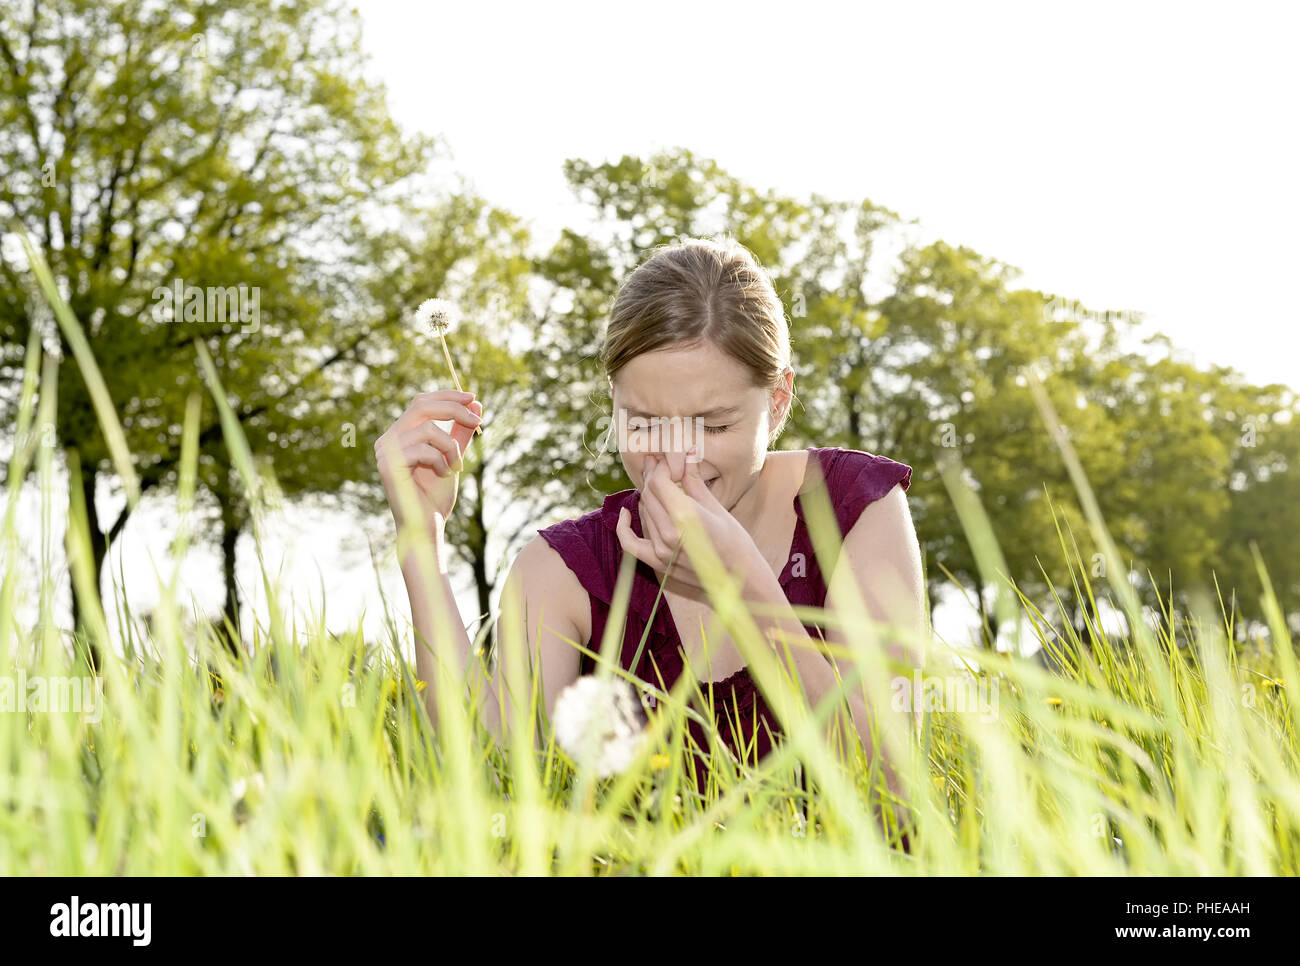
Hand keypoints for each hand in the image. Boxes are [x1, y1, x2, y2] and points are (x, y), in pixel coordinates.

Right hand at [374, 388, 482, 533]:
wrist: (428, 526)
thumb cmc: (436, 495)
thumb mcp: (453, 456)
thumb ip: (461, 431)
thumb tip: (476, 403)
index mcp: (400, 434)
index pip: (422, 402)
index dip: (447, 396)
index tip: (473, 398)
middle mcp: (388, 439)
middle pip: (421, 406)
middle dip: (454, 409)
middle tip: (477, 421)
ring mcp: (385, 451)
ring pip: (428, 429)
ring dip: (451, 447)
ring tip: (456, 467)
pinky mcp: (389, 465)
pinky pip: (424, 450)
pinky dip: (441, 461)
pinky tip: (443, 475)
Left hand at [615, 452, 764, 603]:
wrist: (741, 581)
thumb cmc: (736, 542)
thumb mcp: (717, 508)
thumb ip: (694, 481)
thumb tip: (686, 453)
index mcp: (685, 517)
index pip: (659, 483)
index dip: (660, 468)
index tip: (666, 460)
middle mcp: (668, 534)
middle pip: (649, 496)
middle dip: (652, 476)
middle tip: (658, 463)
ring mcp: (661, 551)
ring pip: (644, 513)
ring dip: (647, 495)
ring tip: (656, 481)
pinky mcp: (658, 564)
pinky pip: (630, 544)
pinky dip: (624, 528)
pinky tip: (626, 513)